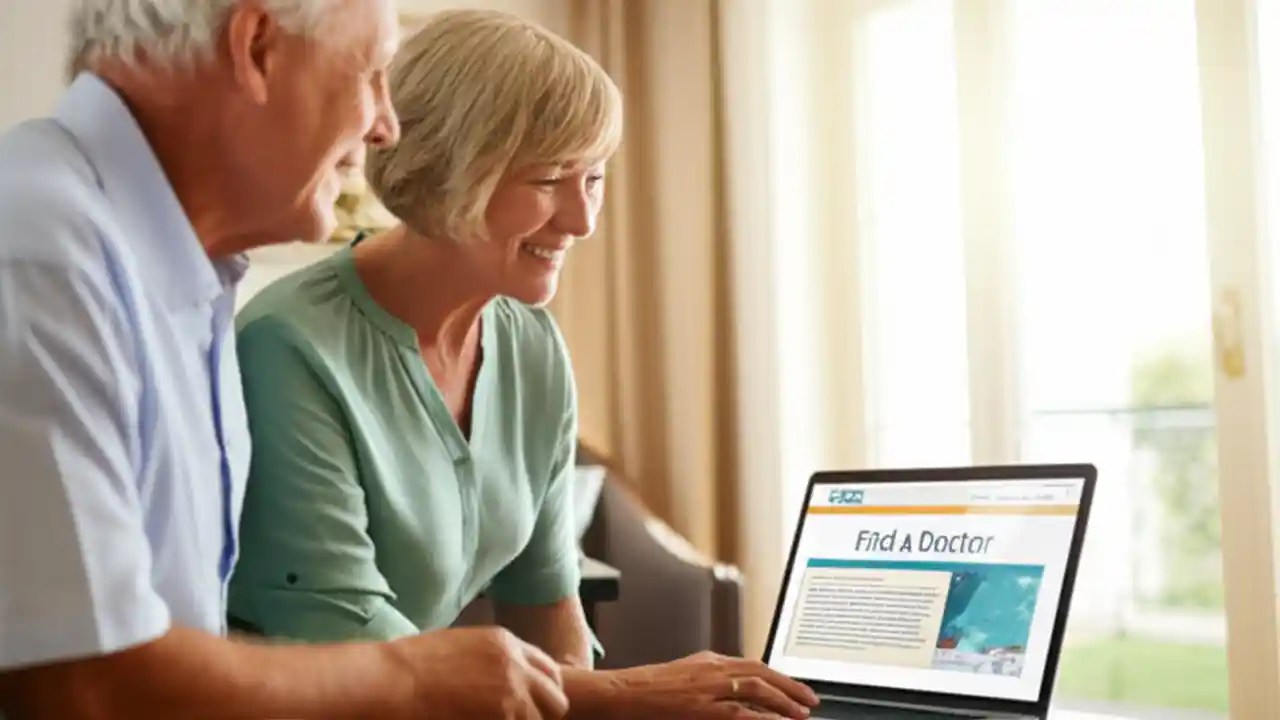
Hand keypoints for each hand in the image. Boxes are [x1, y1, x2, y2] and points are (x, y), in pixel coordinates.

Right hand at [387, 627, 568, 719]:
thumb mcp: (462, 646)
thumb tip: (506, 679)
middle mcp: (516, 668)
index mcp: (506, 644)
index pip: (549, 671)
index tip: (529, 704)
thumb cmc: (414, 666)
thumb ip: (494, 660)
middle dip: (542, 714)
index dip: (542, 691)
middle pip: (556, 701)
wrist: (393, 681)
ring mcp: (511, 697)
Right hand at [593, 651, 818, 718]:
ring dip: (783, 701)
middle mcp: (712, 669)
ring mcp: (707, 688)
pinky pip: (740, 712)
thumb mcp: (683, 678)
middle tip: (810, 701)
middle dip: (790, 687)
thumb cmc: (645, 690)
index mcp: (709, 661)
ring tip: (801, 714)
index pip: (753, 665)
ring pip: (757, 689)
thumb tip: (736, 692)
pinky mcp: (700, 708)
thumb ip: (709, 681)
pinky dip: (762, 718)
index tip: (795, 689)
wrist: (619, 693)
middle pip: (761, 673)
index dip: (779, 677)